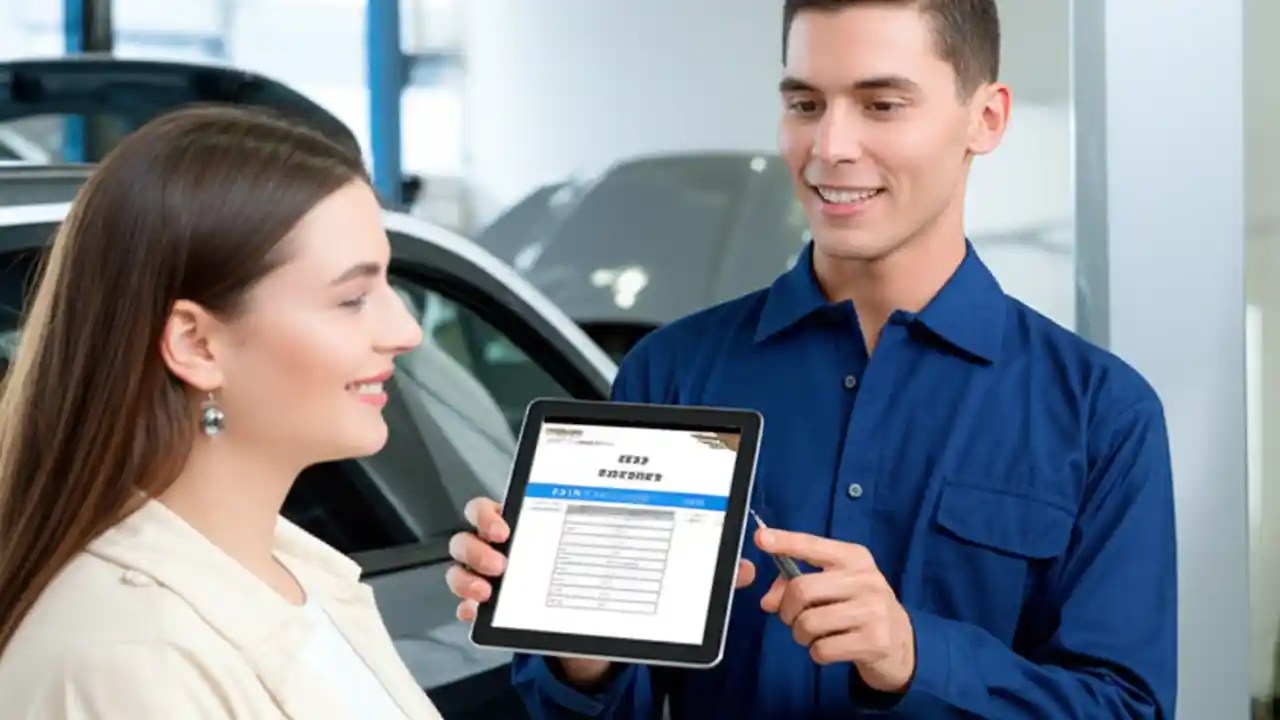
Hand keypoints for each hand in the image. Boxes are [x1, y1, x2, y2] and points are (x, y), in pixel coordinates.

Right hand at [446, 498, 757, 686]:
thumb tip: (742, 568)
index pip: (517, 490)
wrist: (603, 624)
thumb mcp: (657, 568)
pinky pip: (468, 601)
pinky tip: (481, 611)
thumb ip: (695, 565)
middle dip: (481, 528)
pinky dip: (468, 604)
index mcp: (558, 513)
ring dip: (471, 565)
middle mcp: (525, 538)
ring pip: (465, 555)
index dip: (500, 498)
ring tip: (496, 578)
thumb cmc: (626, 580)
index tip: (510, 514)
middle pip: (479, 518)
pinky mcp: (505, 605)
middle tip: (504, 544)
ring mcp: (508, 570)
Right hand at [446, 498, 610, 684]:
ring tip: (487, 593)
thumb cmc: (574, 572)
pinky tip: (480, 615)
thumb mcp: (576, 551)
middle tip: (500, 566)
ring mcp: (482, 578)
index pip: (481, 511)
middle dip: (476, 552)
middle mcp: (490, 550)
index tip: (503, 532)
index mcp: (510, 528)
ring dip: (466, 581)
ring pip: (457, 573)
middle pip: (463, 542)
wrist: (577, 613)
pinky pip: (465, 607)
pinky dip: (469, 610)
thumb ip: (577, 542)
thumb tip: (598, 536)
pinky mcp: (482, 608)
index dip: (484, 516)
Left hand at [756, 528, 914, 692]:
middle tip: (791, 618)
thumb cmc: (858, 607)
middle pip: (802, 589)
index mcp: (854, 557)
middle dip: (786, 609)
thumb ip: (798, 585)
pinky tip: (830, 648)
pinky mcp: (875, 641)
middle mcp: (865, 579)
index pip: (813, 545)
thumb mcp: (835, 586)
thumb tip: (768, 601)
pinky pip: (823, 649)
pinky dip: (817, 653)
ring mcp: (873, 610)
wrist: (901, 642)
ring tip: (813, 635)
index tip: (760, 537)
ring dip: (800, 634)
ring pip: (808, 622)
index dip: (785, 541)